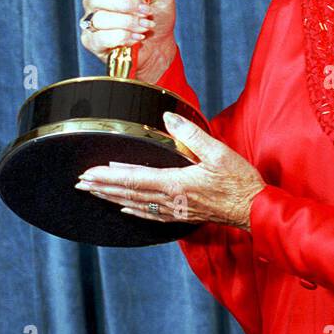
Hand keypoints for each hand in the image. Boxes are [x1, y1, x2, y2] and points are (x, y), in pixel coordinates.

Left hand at [75, 110, 266, 230]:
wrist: (254, 209)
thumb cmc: (239, 181)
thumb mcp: (218, 151)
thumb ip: (191, 135)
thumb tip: (168, 118)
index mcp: (177, 183)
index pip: (135, 179)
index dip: (110, 175)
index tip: (91, 172)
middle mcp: (171, 200)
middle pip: (129, 193)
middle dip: (103, 187)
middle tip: (80, 183)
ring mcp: (175, 210)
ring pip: (135, 205)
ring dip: (112, 198)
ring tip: (93, 192)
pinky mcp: (181, 215)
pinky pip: (150, 215)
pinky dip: (132, 210)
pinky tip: (123, 208)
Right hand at [79, 0, 176, 83]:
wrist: (160, 44)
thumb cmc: (158, 14)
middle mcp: (96, 1)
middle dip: (126, 5)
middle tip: (146, 11)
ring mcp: (92, 21)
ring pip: (100, 18)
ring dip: (128, 23)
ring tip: (145, 26)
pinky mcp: (92, 42)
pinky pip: (100, 38)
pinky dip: (122, 37)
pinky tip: (136, 37)